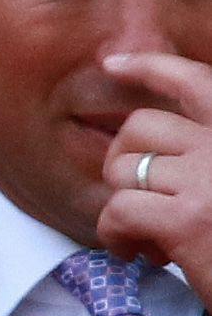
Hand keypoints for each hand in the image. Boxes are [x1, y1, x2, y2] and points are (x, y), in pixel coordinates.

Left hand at [96, 53, 211, 296]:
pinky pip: (117, 210)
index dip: (149, 67)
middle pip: (141, 127)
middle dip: (125, 161)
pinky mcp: (188, 218)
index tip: (112, 63)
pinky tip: (136, 252)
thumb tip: (148, 141)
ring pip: (124, 169)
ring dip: (124, 203)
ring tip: (150, 235)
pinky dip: (114, 235)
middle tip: (141, 199)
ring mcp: (210, 177)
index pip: (196, 80)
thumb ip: (204, 153)